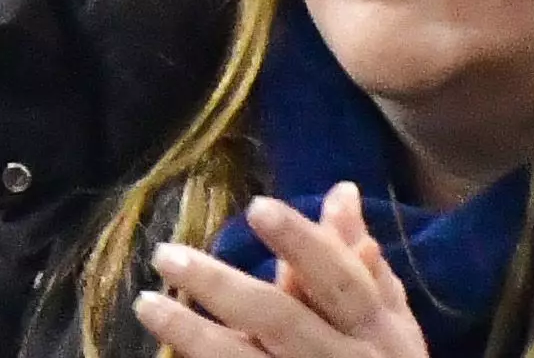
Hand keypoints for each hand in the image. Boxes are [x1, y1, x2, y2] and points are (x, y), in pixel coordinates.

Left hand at [137, 193, 429, 357]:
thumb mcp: (387, 320)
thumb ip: (358, 263)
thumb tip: (342, 192)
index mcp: (377, 330)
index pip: (340, 280)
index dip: (303, 244)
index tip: (257, 206)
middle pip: (282, 320)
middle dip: (224, 287)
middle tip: (166, 254)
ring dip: (194, 335)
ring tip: (146, 304)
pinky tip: (167, 351)